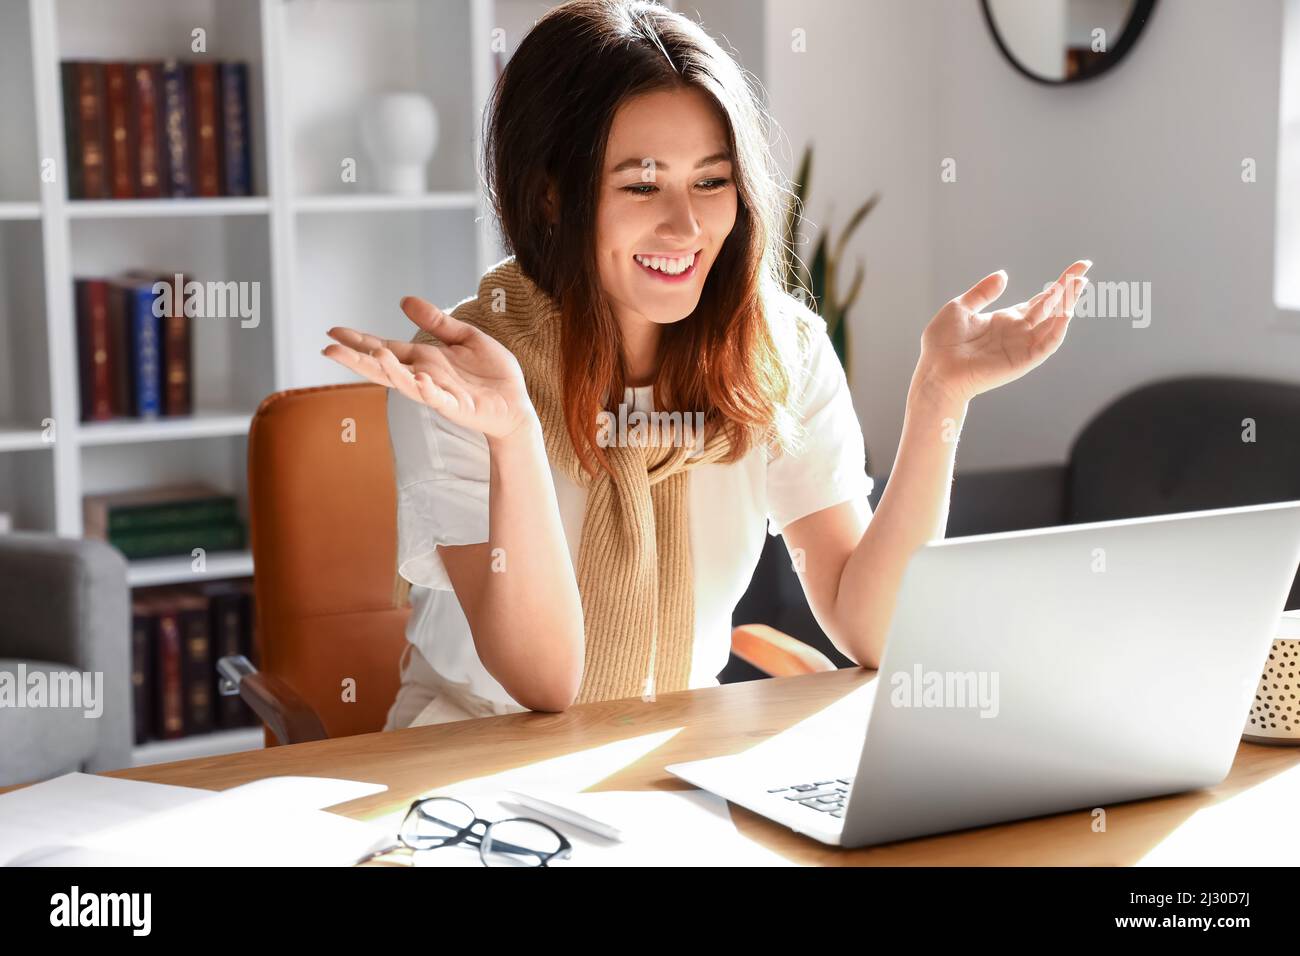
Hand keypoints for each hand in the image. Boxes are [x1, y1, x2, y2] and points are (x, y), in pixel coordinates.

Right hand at [322, 296, 535, 440]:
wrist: (517, 404)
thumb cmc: (492, 374)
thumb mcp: (464, 337)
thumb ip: (437, 322)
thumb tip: (404, 300)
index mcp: (424, 359)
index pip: (385, 348)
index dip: (359, 340)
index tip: (332, 331)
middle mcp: (424, 376)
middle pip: (384, 368)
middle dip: (357, 359)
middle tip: (329, 350)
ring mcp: (439, 393)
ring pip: (407, 384)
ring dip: (390, 371)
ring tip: (373, 354)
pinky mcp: (458, 407)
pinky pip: (439, 400)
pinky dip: (428, 391)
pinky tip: (419, 379)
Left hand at [917, 259, 1091, 403]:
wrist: (936, 371)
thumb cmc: (942, 344)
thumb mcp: (959, 308)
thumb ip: (983, 293)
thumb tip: (1004, 275)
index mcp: (1005, 320)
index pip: (1039, 301)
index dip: (1058, 285)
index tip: (1077, 267)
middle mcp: (1017, 332)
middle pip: (1051, 307)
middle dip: (1068, 288)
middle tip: (1084, 267)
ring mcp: (1021, 346)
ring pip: (1053, 322)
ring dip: (1067, 303)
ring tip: (1078, 282)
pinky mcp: (1022, 360)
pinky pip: (1047, 344)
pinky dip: (1058, 328)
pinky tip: (1066, 310)